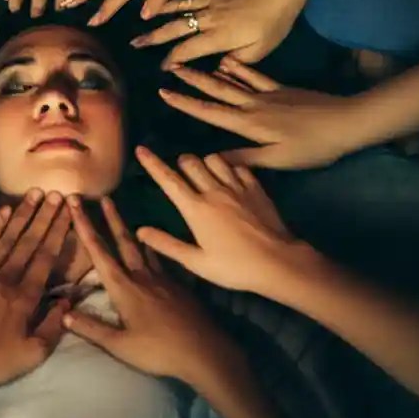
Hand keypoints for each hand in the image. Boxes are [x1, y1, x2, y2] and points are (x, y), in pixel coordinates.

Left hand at [0, 190, 72, 388]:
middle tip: (56, 193)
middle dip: (44, 216)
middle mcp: (7, 277)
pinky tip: (1, 211)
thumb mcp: (31, 354)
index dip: (58, 233)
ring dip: (22, 214)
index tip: (67, 211)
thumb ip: (53, 327)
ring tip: (33, 193)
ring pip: (7, 237)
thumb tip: (67, 303)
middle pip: (28, 241)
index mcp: (26, 296)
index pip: (46, 257)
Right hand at [63, 196, 227, 381]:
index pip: (99, 252)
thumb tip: (63, 314)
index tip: (75, 205)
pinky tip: (154, 246)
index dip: (85, 227)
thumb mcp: (120, 345)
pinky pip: (163, 259)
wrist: (207, 351)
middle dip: (110, 219)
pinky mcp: (180, 286)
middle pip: (124, 241)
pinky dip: (155, 248)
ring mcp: (164, 279)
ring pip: (144, 247)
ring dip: (130, 229)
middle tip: (103, 197)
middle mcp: (143, 277)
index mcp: (124, 288)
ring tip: (124, 215)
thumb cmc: (160, 351)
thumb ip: (91, 328)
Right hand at [130, 0, 303, 66]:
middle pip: (175, 28)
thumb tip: (215, 69)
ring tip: (141, 17)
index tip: (162, 67)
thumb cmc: (273, 24)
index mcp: (217, 36)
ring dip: (158, 12)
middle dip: (153, 38)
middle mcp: (207, 17)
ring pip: (177, 5)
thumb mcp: (258, 51)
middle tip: (135, 44)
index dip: (171, 60)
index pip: (187, 50)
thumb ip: (234, 62)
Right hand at [134, 147, 306, 294]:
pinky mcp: (256, 188)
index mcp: (196, 209)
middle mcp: (214, 191)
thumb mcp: (196, 262)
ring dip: (206, 162)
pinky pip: (239, 167)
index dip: (152, 163)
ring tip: (206, 174)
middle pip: (191, 162)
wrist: (277, 262)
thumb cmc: (234, 267)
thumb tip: (141, 230)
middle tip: (181, 172)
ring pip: (215, 159)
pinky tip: (231, 179)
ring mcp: (237, 187)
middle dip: (182, 162)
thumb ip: (167, 245)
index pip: (168, 179)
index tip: (141, 149)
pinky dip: (231, 168)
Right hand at [159, 58, 366, 169]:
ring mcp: (268, 94)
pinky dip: (238, 68)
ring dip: (208, 73)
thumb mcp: (278, 159)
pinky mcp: (282, 89)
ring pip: (231, 81)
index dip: (185, 103)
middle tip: (169, 69)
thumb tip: (210, 159)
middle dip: (191, 82)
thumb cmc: (313, 146)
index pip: (209, 112)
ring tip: (190, 64)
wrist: (346, 122)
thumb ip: (243, 158)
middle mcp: (253, 105)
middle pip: (216, 91)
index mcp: (249, 124)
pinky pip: (254, 75)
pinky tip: (226, 62)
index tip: (163, 92)